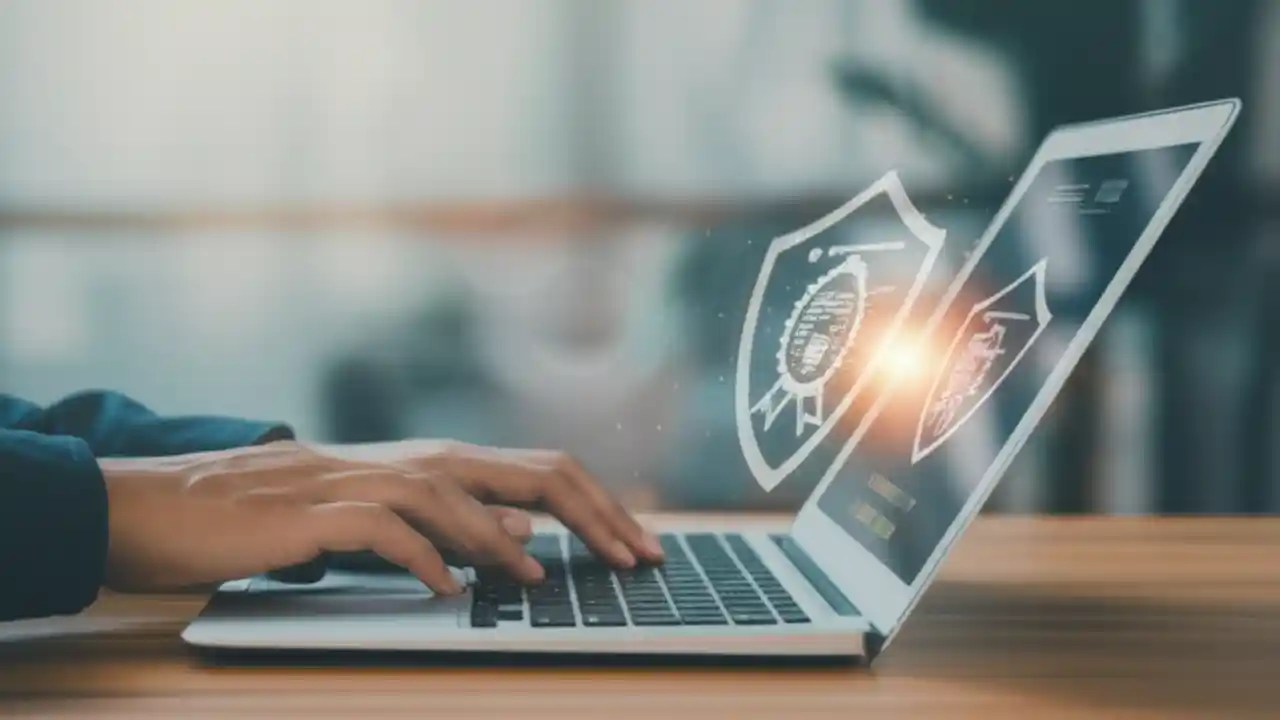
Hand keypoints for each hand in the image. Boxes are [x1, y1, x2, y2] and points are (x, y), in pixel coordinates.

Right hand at [316, 440, 664, 567]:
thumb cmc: (308, 513)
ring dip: (504, 541)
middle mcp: (424, 462)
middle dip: (593, 516)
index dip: (603, 508)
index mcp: (449, 463)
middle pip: (531, 475)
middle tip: (633, 560)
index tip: (641, 548)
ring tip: (542, 584)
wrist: (200, 501)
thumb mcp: (401, 518)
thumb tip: (526, 537)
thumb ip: (461, 522)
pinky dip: (423, 557)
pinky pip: (386, 529)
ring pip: (460, 497)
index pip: (548, 475)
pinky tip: (447, 589)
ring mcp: (375, 480)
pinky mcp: (326, 511)